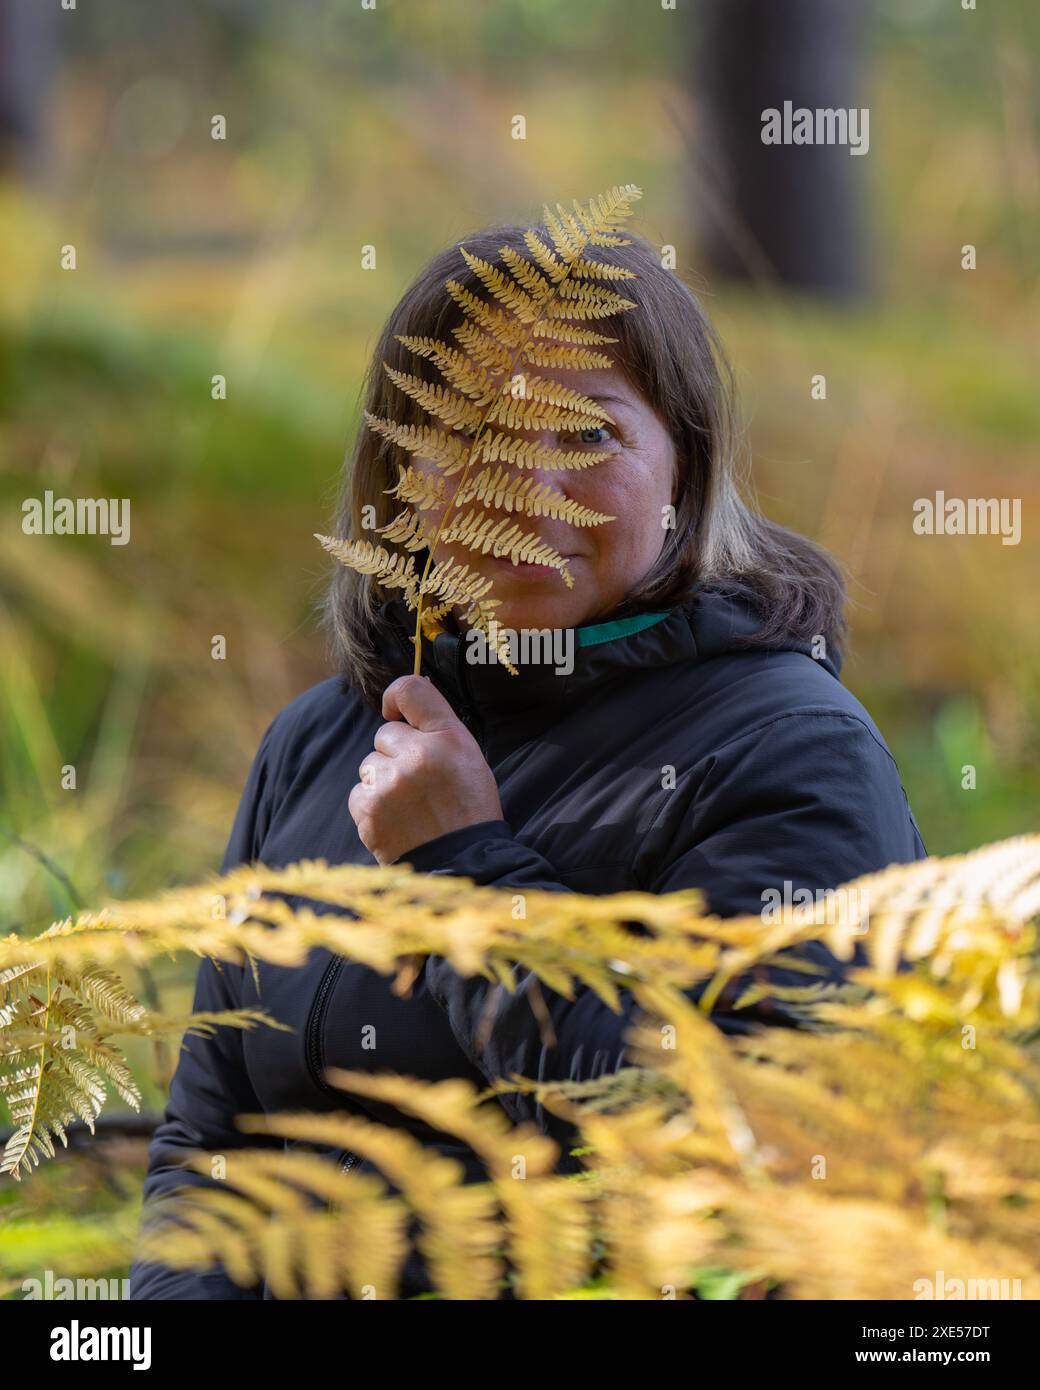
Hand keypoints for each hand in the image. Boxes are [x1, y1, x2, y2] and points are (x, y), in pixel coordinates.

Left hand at [348, 674, 503, 864]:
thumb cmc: (468, 807)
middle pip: (384, 735)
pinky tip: (397, 819)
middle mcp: (417, 755)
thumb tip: (399, 704)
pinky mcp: (369, 812)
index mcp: (448, 738)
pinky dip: (372, 806)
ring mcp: (390, 785)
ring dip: (384, 781)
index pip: (410, 689)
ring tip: (411, 805)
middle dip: (396, 753)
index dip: (396, 697)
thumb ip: (436, 726)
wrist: (464, 863)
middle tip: (421, 782)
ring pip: (370, 765)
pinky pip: (359, 793)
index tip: (395, 712)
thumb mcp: (468, 756)